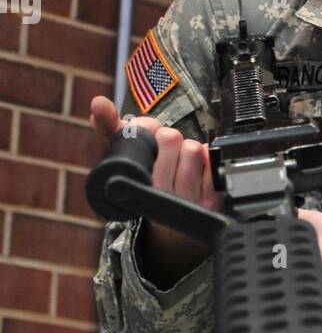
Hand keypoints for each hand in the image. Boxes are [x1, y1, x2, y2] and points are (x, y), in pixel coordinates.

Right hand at [89, 95, 223, 218]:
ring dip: (189, 149)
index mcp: (137, 184)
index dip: (147, 128)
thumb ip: (109, 128)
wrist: (170, 229)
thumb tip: (98, 103)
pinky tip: (198, 169)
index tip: (147, 130)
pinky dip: (207, 159)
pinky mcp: (210, 203)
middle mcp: (160, 197)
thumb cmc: (145, 184)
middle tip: (166, 147)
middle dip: (169, 138)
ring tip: (180, 160)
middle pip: (171, 137)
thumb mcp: (124, 159)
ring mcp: (187, 203)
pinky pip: (213, 162)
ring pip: (193, 149)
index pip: (144, 137)